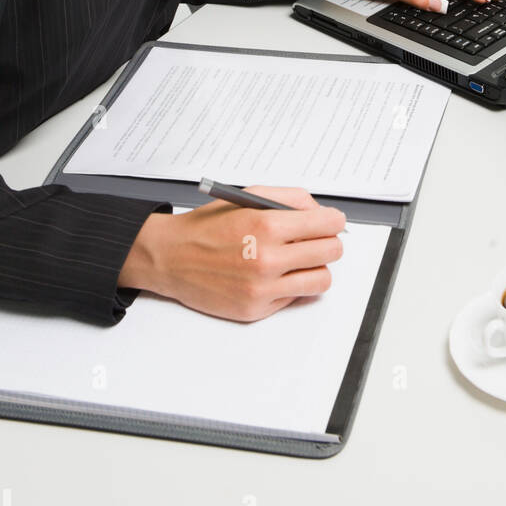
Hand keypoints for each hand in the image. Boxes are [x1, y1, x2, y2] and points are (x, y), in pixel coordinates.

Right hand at [118, 186, 345, 321]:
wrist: (171, 257)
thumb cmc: (208, 226)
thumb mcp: (249, 196)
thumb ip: (290, 199)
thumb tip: (321, 212)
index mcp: (267, 225)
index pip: (327, 225)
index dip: (333, 221)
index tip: (331, 222)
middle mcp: (267, 259)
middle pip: (331, 252)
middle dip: (328, 242)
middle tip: (316, 239)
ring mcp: (262, 288)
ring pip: (321, 280)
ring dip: (316, 267)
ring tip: (300, 260)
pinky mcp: (256, 310)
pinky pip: (296, 298)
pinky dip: (292, 285)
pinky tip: (275, 275)